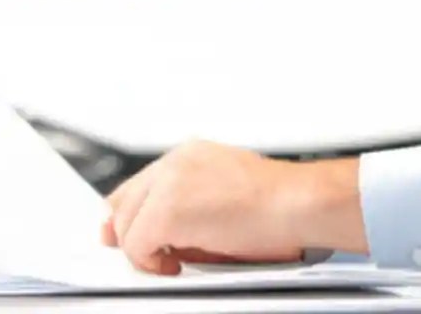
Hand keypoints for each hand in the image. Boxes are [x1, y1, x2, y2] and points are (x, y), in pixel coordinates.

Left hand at [100, 140, 366, 274]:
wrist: (297, 203)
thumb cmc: (279, 203)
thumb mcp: (226, 192)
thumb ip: (191, 202)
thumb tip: (166, 235)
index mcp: (190, 155)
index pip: (140, 183)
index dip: (127, 212)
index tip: (123, 231)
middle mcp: (175, 162)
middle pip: (125, 201)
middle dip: (128, 233)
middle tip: (149, 256)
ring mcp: (168, 185)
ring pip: (126, 224)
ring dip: (143, 248)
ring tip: (171, 262)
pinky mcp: (167, 212)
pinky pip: (137, 245)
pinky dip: (150, 261)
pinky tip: (174, 266)